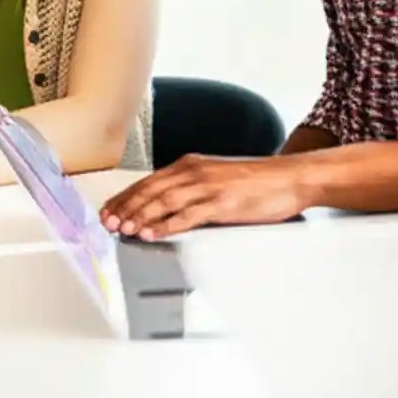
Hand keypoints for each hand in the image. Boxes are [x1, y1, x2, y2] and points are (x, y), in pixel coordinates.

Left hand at [99, 154, 317, 240]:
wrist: (290, 177)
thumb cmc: (256, 181)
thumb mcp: (215, 177)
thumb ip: (190, 187)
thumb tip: (164, 205)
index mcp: (190, 165)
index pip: (148, 182)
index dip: (125, 197)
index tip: (108, 210)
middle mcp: (194, 172)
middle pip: (150, 190)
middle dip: (125, 207)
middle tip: (108, 223)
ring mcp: (207, 187)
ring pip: (164, 201)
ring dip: (140, 216)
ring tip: (124, 229)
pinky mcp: (222, 203)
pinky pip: (187, 215)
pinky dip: (166, 224)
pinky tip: (153, 233)